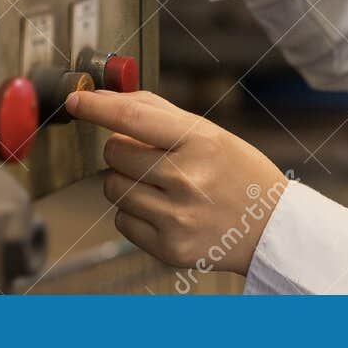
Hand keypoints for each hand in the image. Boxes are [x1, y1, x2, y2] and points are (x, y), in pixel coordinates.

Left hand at [65, 88, 288, 276]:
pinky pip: (122, 221)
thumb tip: (109, 98)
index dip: (98, 107)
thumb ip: (159, 114)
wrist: (271, 228)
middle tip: (151, 156)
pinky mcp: (168, 248)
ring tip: (162, 186)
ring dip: (127, 182)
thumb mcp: (211, 133)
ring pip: (112, 188)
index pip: (134, 118)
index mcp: (201, 142)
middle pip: (114, 153)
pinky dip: (135, 213)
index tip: (76, 101)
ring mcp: (177, 217)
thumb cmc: (239, 173)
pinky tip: (165, 210)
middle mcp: (187, 180)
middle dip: (123, 150)